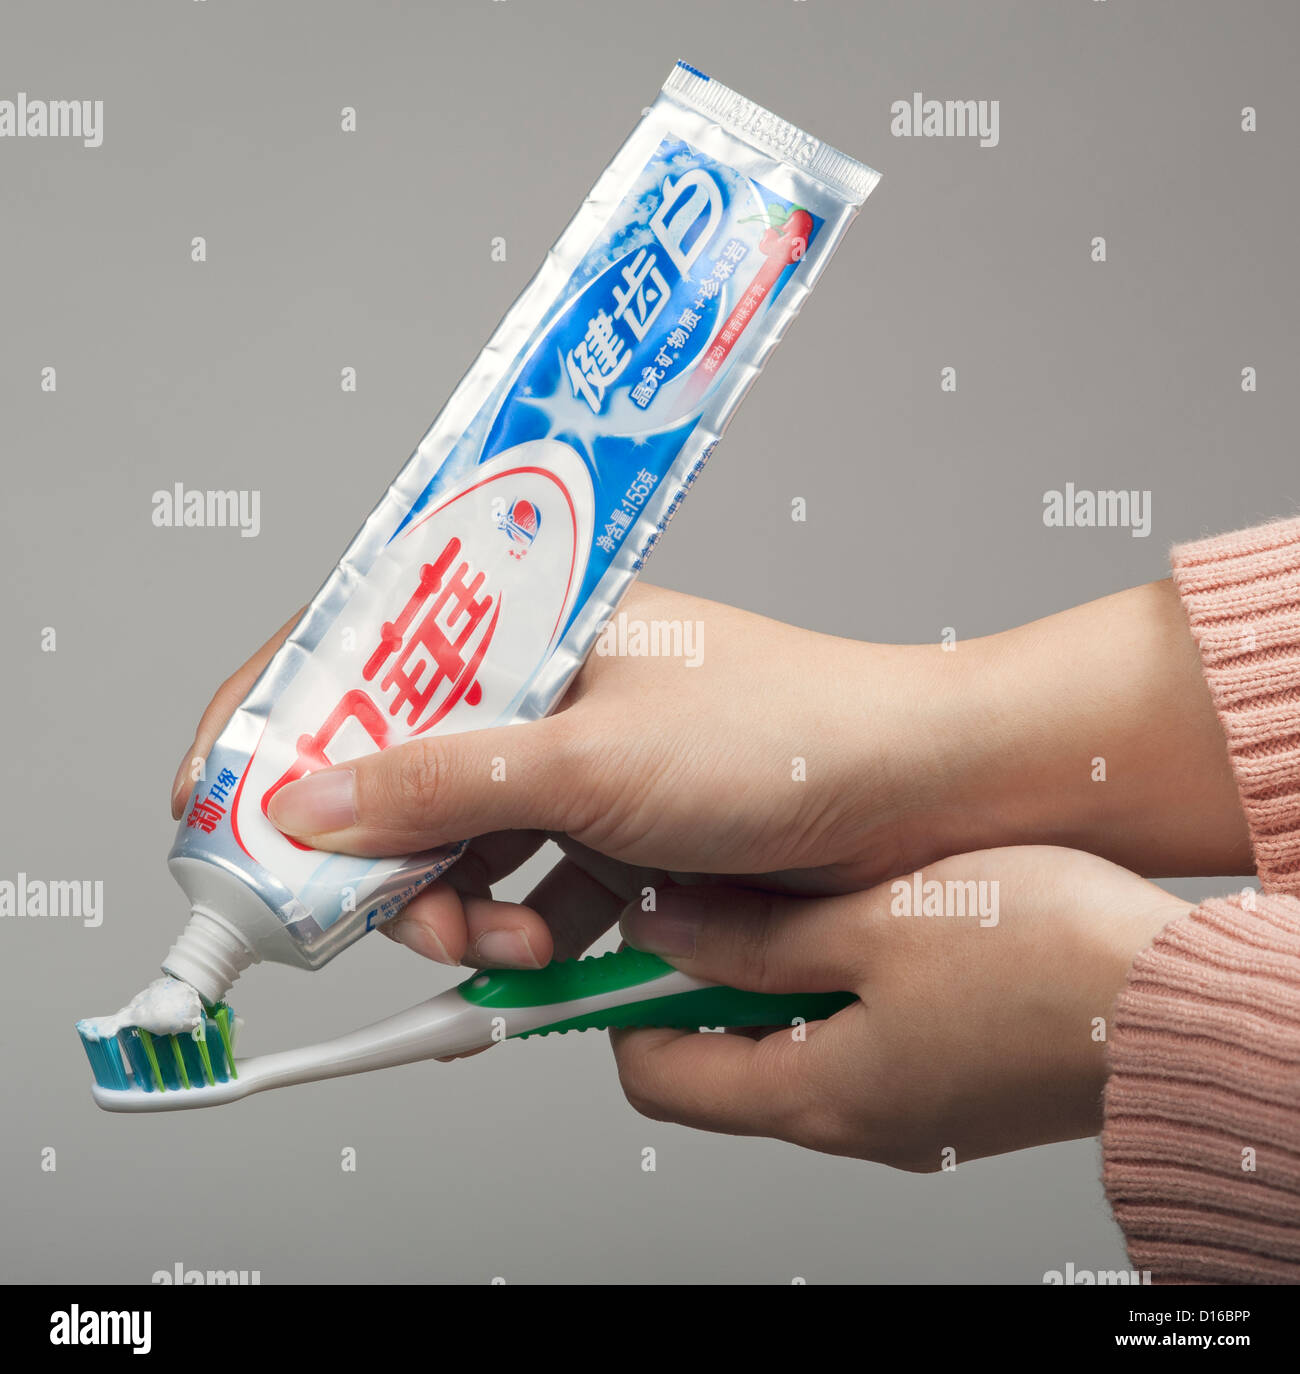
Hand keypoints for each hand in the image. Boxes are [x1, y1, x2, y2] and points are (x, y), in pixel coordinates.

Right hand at [171, 580, 1246, 967]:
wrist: (917, 793)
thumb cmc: (781, 733)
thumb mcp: (589, 760)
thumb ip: (439, 782)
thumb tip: (307, 802)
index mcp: (527, 623)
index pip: (362, 647)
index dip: (282, 718)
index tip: (226, 801)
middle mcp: (545, 684)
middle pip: (401, 765)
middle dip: (383, 855)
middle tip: (387, 918)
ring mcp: (580, 758)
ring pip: (464, 839)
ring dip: (458, 905)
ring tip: (500, 945)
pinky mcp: (617, 825)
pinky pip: (530, 879)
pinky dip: (523, 924)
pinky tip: (547, 951)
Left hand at [605, 846, 1188, 1168]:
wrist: (1177, 1008)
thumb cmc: (1043, 963)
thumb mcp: (874, 926)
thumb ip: (754, 938)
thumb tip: (654, 930)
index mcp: (815, 1094)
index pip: (654, 1073)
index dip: (618, 1000)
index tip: (619, 930)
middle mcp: (850, 1118)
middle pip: (716, 1057)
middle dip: (696, 974)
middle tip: (709, 884)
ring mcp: (901, 1103)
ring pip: (787, 1036)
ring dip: (769, 967)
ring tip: (792, 883)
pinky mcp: (943, 1077)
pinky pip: (853, 1033)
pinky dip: (831, 978)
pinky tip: (861, 912)